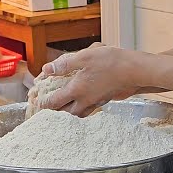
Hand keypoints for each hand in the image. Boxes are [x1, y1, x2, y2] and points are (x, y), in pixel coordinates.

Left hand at [37, 44, 151, 116]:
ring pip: (77, 115)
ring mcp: (95, 102)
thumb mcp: (85, 57)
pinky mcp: (104, 101)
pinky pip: (88, 111)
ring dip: (68, 115)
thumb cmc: (111, 62)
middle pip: (64, 114)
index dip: (44, 103)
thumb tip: (47, 69)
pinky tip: (81, 104)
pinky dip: (81, 111)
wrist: (134, 70)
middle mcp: (84, 100)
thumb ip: (64, 64)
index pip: (54, 102)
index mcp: (76, 90)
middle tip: (47, 110)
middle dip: (54, 113)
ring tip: (62, 110)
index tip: (37, 102)